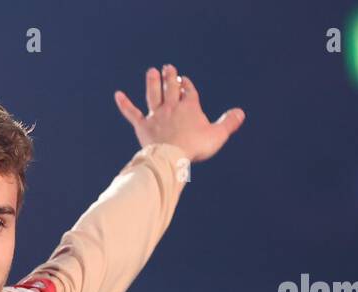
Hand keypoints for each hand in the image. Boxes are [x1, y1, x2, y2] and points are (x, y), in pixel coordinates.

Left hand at [114, 64, 244, 162]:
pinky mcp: (142, 126)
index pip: (189, 92)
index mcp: (190, 107)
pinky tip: (118, 95)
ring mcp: (156, 116)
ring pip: (153, 94)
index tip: (185, 81)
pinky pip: (132, 113)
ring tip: (151, 72)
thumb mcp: (217, 135)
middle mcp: (172, 107)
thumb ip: (228, 123)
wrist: (172, 158)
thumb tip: (240, 112)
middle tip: (168, 68)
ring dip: (152, 82)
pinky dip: (124, 104)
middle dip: (170, 77)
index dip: (187, 85)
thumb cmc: (195, 147)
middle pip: (171, 88)